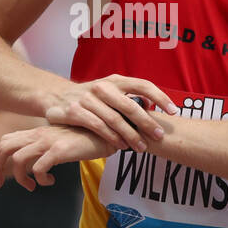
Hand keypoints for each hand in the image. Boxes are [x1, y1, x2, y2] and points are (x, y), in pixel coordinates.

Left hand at [0, 125, 117, 191]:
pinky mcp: (59, 150)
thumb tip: (32, 164)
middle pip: (4, 147)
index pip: (6, 141)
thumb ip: (45, 147)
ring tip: (32, 186)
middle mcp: (39, 134)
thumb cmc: (85, 140)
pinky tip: (50, 181)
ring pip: (18, 160)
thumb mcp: (59, 141)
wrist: (107, 133)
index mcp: (37, 133)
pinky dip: (40, 179)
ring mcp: (49, 141)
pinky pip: (38, 168)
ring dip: (20, 178)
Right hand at [42, 75, 177, 152]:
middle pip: (131, 105)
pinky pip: (98, 126)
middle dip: (147, 123)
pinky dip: (111, 137)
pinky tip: (121, 146)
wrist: (54, 97)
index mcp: (115, 80)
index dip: (160, 97)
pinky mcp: (75, 111)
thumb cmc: (89, 97)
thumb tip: (152, 106)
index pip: (142, 84)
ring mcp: (88, 98)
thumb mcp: (108, 91)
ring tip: (141, 147)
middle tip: (159, 136)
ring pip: (115, 119)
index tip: (173, 111)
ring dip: (130, 135)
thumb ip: (127, 97)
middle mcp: (103, 86)